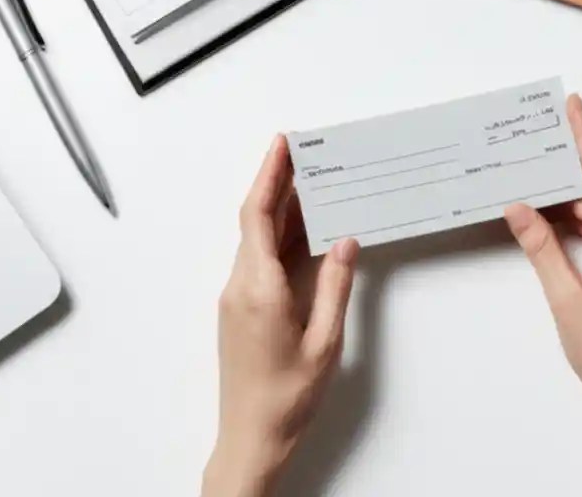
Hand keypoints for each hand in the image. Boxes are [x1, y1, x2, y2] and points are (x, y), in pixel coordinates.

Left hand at [204, 136, 360, 496]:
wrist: (250, 437)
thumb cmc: (287, 398)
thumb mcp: (325, 343)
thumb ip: (335, 287)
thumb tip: (344, 241)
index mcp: (259, 289)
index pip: (257, 216)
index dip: (268, 175)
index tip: (283, 144)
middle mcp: (240, 286)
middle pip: (255, 221)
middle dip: (278, 183)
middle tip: (305, 151)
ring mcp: (237, 298)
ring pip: (257, 240)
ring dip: (281, 210)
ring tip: (312, 183)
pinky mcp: (241, 310)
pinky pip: (259, 260)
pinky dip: (280, 238)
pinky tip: (304, 232)